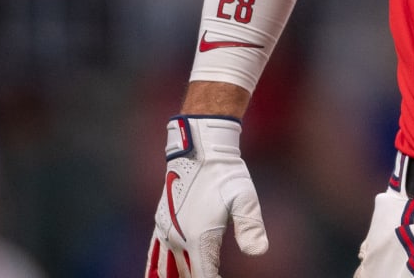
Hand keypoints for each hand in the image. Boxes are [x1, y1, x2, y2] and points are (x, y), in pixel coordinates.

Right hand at [146, 115, 266, 277]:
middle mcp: (178, 239)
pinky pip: (154, 256)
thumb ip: (250, 226)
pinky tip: (160, 276)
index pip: (204, 277)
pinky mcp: (160, 225)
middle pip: (184, 277)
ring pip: (164, 270)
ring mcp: (165, 232)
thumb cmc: (225, 174)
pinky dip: (157, 270)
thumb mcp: (244, 198)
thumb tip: (260, 252)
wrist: (198, 149)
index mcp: (199, 238)